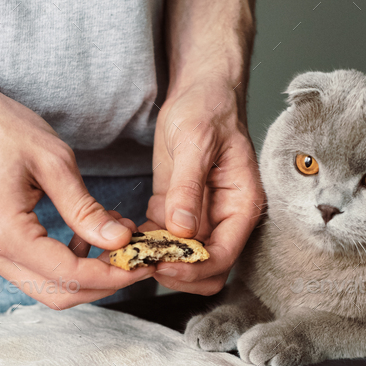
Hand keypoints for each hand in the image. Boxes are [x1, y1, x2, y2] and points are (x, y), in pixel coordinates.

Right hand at [0, 82, 154, 307]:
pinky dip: (67, 264)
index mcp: (6, 234)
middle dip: (104, 283)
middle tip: (138, 259)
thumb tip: (120, 241)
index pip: (70, 276)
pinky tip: (86, 236)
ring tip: (116, 239)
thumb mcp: (52, 161)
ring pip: (48, 288)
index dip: (113, 275)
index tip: (145, 263)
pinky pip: (35, 271)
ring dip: (87, 274)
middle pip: (59, 295)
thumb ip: (85, 209)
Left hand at [146, 80, 264, 294]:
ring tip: (129, 250)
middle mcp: (225, 219)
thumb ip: (188, 187)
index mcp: (241, 205)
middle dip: (178, 273)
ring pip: (185, 263)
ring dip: (158, 262)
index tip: (162, 262)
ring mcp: (201, 219)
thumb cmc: (207, 109)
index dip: (194, 268)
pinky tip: (124, 235)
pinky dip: (145, 246)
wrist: (199, 92)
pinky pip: (164, 243)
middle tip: (143, 260)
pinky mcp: (177, 212)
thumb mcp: (195, 142)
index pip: (224, 256)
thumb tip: (183, 229)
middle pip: (208, 271)